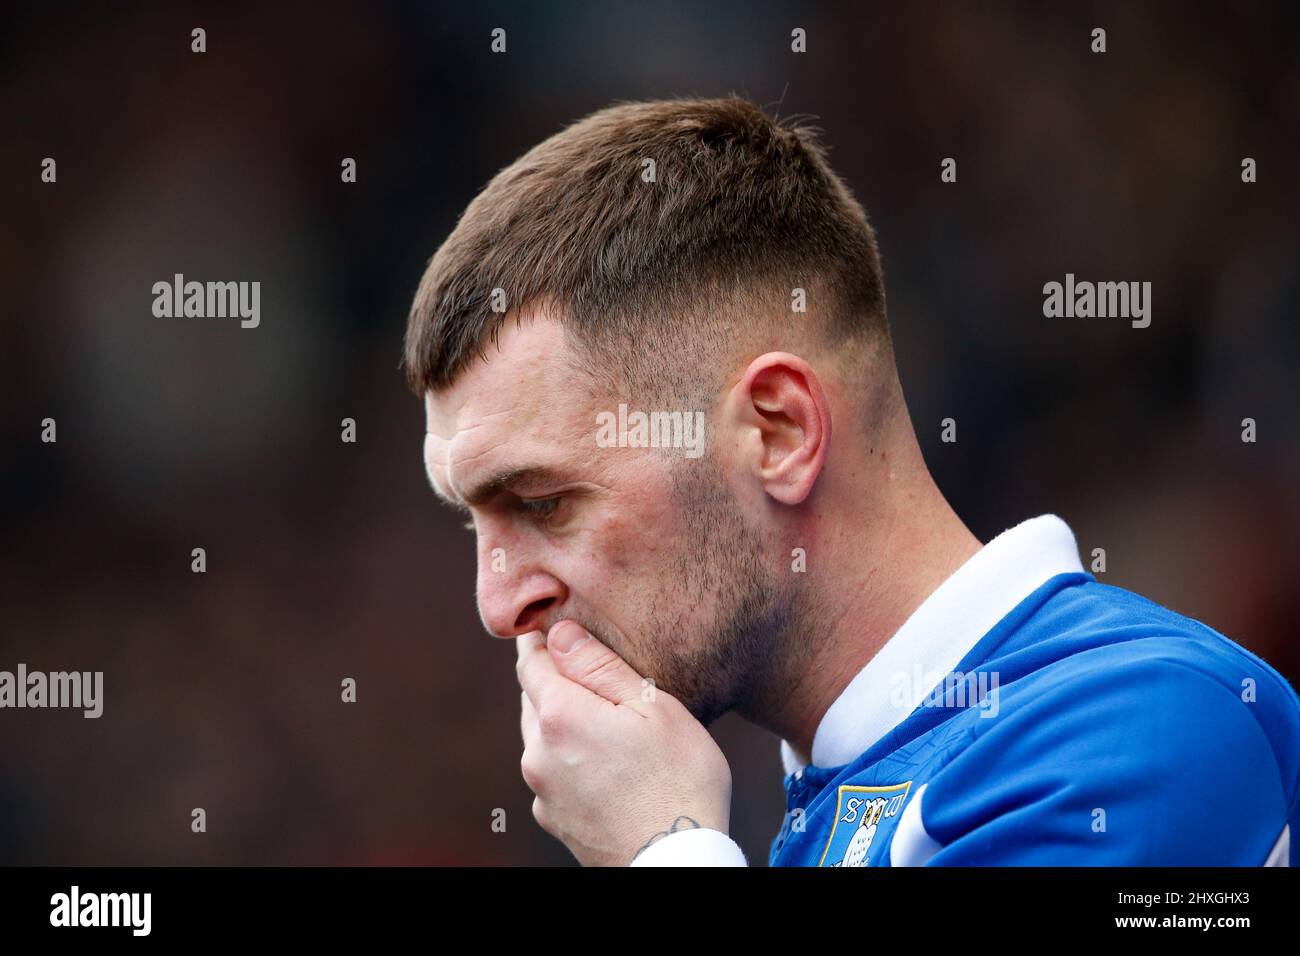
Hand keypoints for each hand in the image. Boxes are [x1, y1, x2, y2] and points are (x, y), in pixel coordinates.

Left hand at [516, 620, 732, 865]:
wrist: (677, 863)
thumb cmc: (678, 779)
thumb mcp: (652, 706)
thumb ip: (600, 666)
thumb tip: (558, 633)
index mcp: (560, 715)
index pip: (531, 661)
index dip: (541, 639)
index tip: (550, 623)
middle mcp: (538, 753)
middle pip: (534, 698)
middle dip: (553, 678)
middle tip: (582, 663)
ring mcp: (543, 791)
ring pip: (541, 737)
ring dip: (559, 719)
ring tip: (597, 713)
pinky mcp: (555, 819)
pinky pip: (553, 773)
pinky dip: (568, 758)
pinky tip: (601, 761)